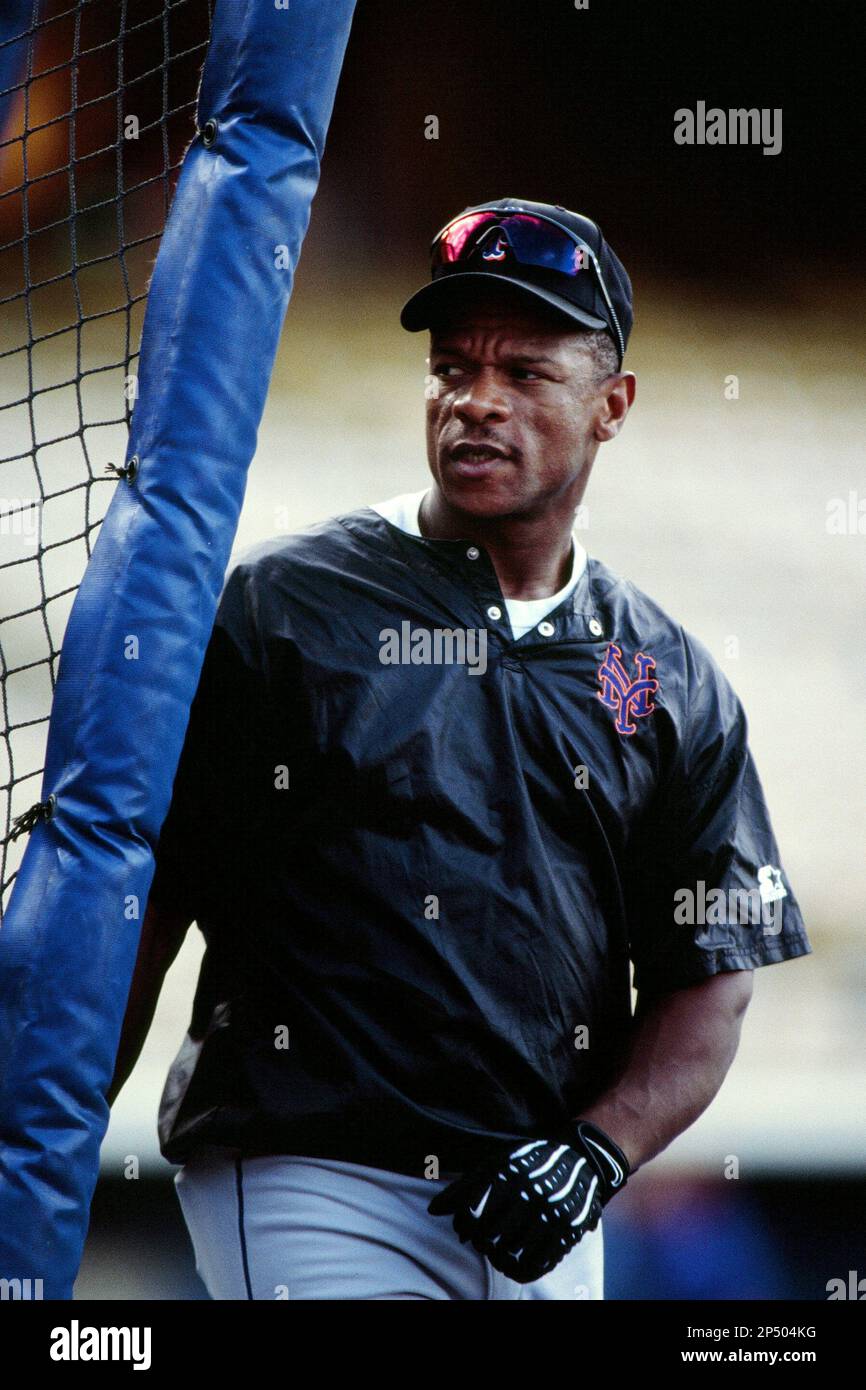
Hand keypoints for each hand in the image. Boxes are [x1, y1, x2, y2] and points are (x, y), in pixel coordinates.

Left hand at [427, 1119, 628, 1284]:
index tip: (468, 1227)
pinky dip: (519, 1270)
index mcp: (508, 1176)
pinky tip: (515, 1262)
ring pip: (509, 1255)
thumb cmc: (527, 1163)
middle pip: (488, 1238)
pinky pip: (534, 1266)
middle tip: (484, 1240)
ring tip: (497, 1252)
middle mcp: (529, 1196)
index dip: (464, 1226)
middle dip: (480, 1242)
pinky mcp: (566, 1234)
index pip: (471, 1215)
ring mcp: (549, 1217)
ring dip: (498, 1259)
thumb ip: (464, 1187)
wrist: (579, 1161)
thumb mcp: (496, 1164)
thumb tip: (433, 1211)